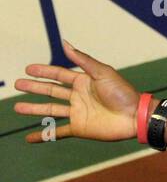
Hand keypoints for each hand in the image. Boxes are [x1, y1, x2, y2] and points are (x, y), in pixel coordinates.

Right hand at [11, 39, 141, 142]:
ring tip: (18, 107)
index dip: (43, 72)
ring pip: (50, 110)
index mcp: (84, 82)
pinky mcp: (79, 128)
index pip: (59, 75)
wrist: (135, 116)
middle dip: (35, 87)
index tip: (27, 69)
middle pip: (51, 91)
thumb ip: (83, 59)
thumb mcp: (102, 72)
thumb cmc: (123, 93)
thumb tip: (65, 43)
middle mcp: (79, 97)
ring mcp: (78, 113)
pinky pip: (58, 132)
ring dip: (34, 109)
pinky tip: (30, 138)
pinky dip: (44, 136)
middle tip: (17, 84)